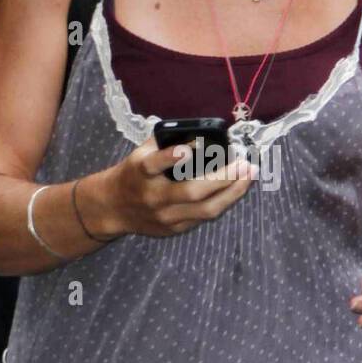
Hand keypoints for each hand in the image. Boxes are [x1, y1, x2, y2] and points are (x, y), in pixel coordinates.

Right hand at [91, 134, 257, 238]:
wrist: (113, 208)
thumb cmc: (133, 174)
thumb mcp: (141, 153)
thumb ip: (165, 143)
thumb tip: (199, 132)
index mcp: (141, 172)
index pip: (154, 164)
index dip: (171, 157)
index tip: (189, 149)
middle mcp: (153, 196)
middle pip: (192, 192)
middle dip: (223, 178)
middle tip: (244, 165)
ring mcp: (165, 217)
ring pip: (205, 210)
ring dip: (232, 193)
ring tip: (248, 177)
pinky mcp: (173, 229)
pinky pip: (204, 217)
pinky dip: (223, 202)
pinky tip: (236, 189)